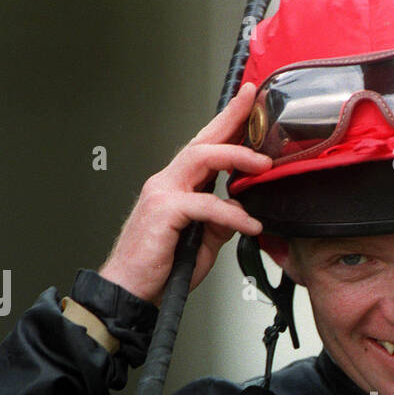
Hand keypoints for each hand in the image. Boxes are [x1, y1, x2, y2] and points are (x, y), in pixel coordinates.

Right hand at [98, 82, 268, 305]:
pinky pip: (205, 204)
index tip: (247, 103)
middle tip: (253, 102)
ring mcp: (162, 194)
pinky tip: (249, 225)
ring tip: (263, 166)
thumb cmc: (159, 270)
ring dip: (236, 157)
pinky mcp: (163, 211)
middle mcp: (167, 183)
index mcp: (176, 187)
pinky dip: (231, 214)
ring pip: (201, 159)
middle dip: (230, 118)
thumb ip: (219, 222)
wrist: (130, 292)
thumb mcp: (201, 243)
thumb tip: (241, 209)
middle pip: (202, 141)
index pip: (205, 148)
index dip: (226, 123)